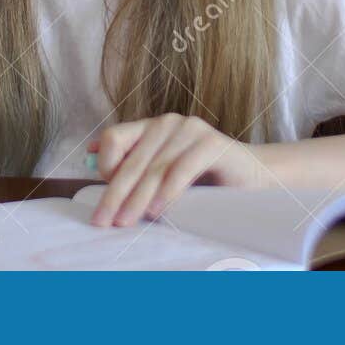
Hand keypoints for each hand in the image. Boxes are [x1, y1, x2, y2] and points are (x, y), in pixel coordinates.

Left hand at [86, 113, 266, 226]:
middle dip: (115, 194)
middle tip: (103, 221)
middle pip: (132, 160)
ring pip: (155, 168)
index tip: (104, 198)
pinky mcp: (211, 143)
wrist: (254, 177)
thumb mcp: (164, 173)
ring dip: (137, 198)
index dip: (105, 167)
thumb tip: (90, 156)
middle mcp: (167, 123)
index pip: (114, 138)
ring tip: (126, 222)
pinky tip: (156, 210)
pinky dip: (167, 192)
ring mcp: (190, 130)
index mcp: (151, 127)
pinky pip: (182, 169)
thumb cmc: (204, 179)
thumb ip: (135, 165)